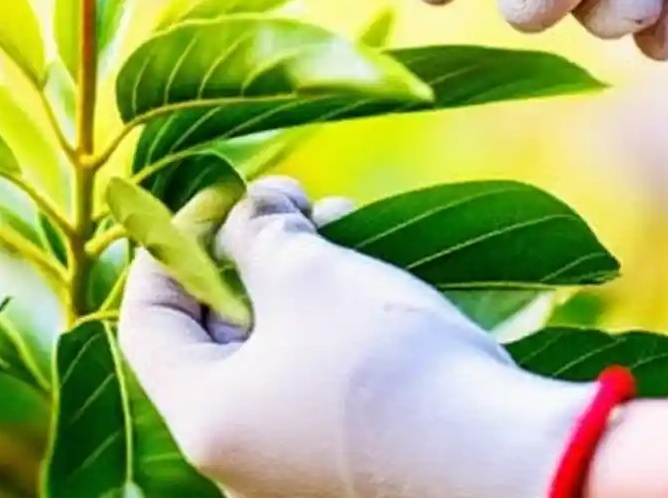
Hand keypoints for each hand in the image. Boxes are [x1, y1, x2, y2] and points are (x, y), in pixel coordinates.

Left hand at [119, 177, 602, 497]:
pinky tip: (368, 273)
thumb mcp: (309, 275)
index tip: (217, 198)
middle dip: (247, 255)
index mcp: (204, 421)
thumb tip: (247, 209)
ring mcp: (293, 469)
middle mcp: (238, 458)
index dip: (171, 247)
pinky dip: (328, 324)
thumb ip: (256, 231)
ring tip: (338, 224)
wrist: (520, 465)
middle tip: (287, 203)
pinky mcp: (351, 466)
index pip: (147, 322)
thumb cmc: (393, 370)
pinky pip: (315, 382)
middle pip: (213, 336)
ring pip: (273, 352)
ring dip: (296, 280)